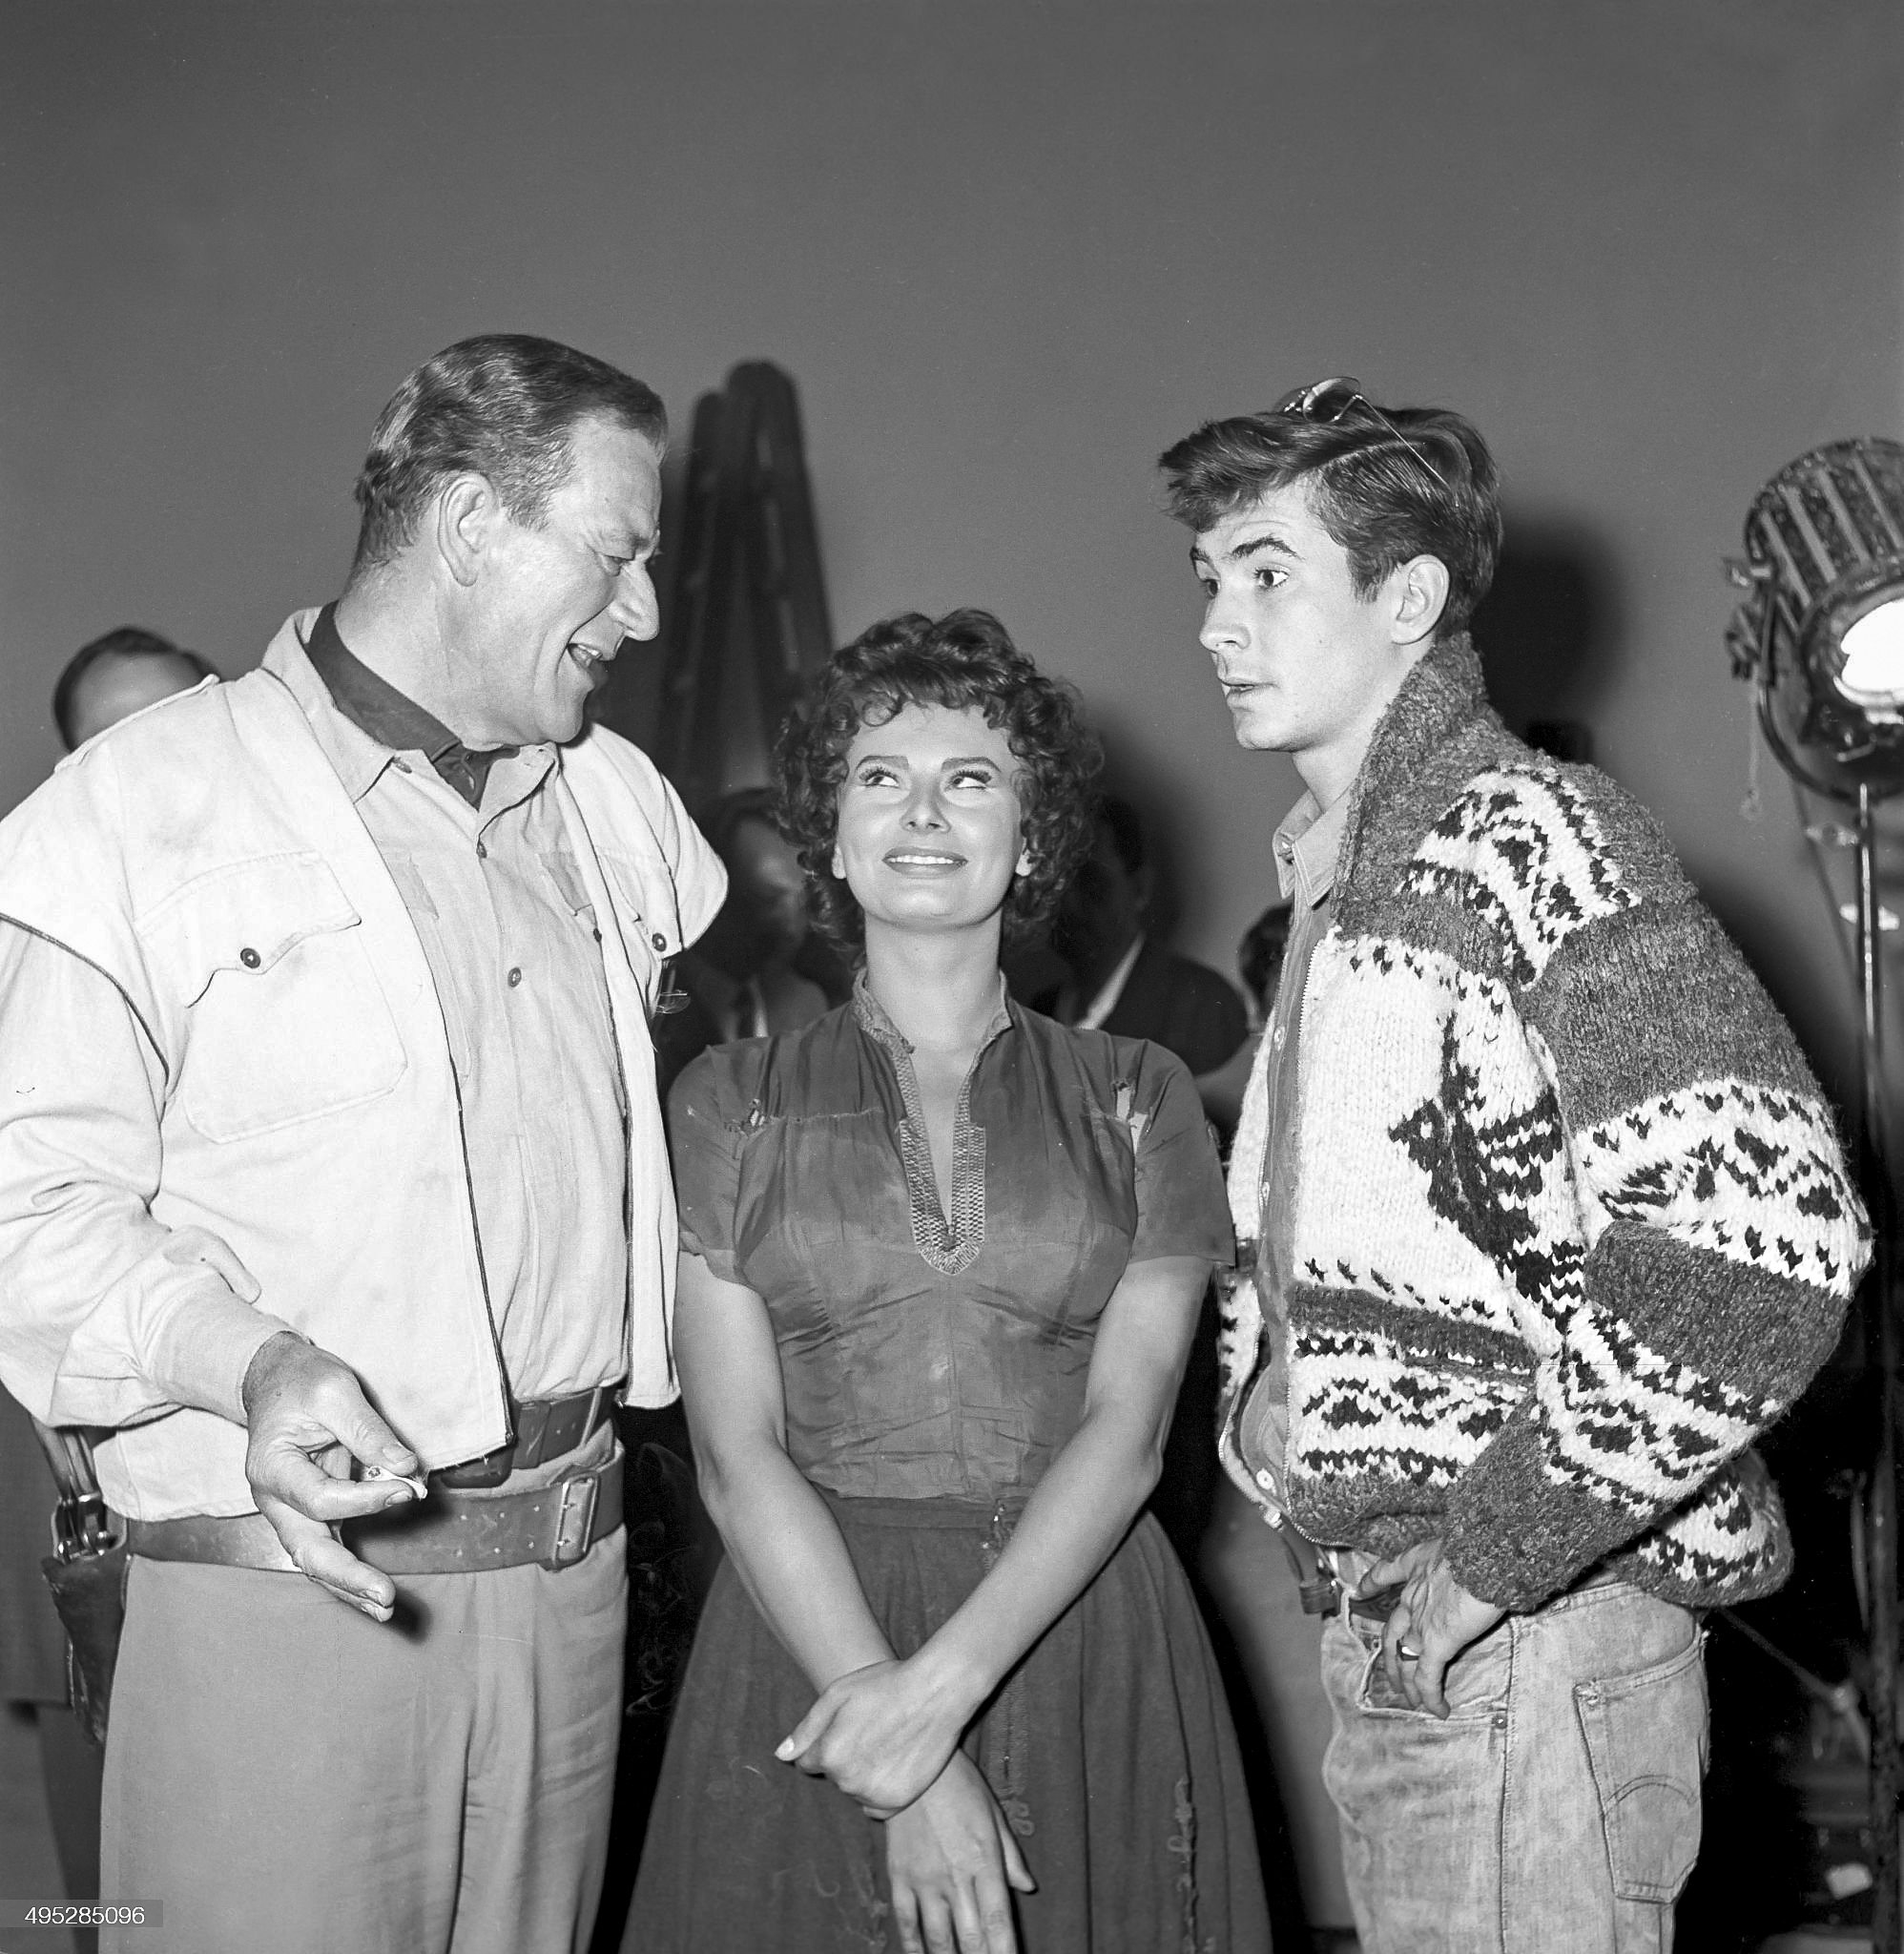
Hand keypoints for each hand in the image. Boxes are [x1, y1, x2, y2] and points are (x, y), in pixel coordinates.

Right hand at [240, 1331, 421, 1620]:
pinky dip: (350, 1573)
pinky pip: (328, 1548)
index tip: (406, 1487)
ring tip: (386, 1608)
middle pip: (307, 1549)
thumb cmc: (304, 1382)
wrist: (277, 1380)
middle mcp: (274, 1499)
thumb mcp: (336, 1393)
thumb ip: (369, 1433)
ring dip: (350, 1586)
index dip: (367, 1499)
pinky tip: (375, 1596)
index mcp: (272, 1467)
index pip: (321, 1499)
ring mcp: (290, 1512)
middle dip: (347, 1577)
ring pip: (316, 1560)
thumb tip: (407, 1471)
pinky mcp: (311, 1514)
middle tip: (386, 1596)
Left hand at [777, 1654, 971, 1815]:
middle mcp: (848, 1781)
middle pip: (833, 1776)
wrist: (937, 1693)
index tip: (846, 1727)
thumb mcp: (838, 1693)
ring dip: (862, 1774)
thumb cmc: (886, 1685)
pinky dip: (880, 1790)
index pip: (808, 1762)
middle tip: (871, 1729)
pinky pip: (876, 1807)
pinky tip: (895, 1765)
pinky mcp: (899, 1802)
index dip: (825, 1742)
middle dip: (844, 1757)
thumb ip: (807, 1728)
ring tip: (887, 1743)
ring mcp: (874, 1794)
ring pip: (854, 1790)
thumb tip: (782, 1755)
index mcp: (829, 1754)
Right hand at [885, 1752, 1034, 1953]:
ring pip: (938, 1938)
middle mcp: (955, 1877)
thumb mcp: (993, 1814)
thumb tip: (1027, 1887)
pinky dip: (914, 1946)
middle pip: (971, 1937)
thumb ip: (1010, 1856)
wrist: (912, 1766)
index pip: (998, 1920)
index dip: (1005, 1951)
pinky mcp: (899, 1877)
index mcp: (983, 1860)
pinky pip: (906, 1921)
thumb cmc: (959, 1785)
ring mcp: (924, 1880)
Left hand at [1360, 1538, 1503, 1717]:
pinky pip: (1428, 1678)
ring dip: (1408, 1683)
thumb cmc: (1475, 1546)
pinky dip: (1431, 1697)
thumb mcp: (1452, 1540)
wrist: (1482, 1557)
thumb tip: (1471, 1558)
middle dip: (1390, 1658)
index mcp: (1414, 1569)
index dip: (1371, 1583)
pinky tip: (1439, 1711)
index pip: (1385, 1575)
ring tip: (1411, 1700)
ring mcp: (1420, 1623)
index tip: (1361, 1590)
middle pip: (1391, 1633)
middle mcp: (1411, 1598)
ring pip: (1404, 1660)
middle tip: (1393, 1675)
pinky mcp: (1436, 1644)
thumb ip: (1452, 1551)